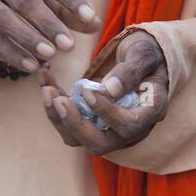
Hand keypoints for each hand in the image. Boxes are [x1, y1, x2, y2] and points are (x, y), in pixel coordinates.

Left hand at [39, 29, 169, 154]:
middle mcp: (128, 128)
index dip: (105, 112)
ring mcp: (107, 128)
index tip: (87, 90)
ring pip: (78, 137)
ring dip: (58, 117)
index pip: (127, 125)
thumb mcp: (142, 54)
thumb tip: (109, 89)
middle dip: (74, 123)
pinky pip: (68, 123)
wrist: (138, 57)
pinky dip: (54, 106)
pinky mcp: (89, 121)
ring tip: (46, 89)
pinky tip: (46, 81)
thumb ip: (130, 71)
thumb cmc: (146, 52)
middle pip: (99, 143)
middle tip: (58, 99)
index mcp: (149, 112)